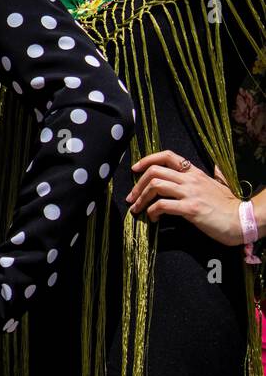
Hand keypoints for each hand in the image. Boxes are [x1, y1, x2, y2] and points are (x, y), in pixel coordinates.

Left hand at [126, 150, 246, 245]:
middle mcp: (190, 179)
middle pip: (154, 171)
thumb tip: (209, 169)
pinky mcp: (191, 208)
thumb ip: (207, 176)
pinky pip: (162, 205)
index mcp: (194, 172)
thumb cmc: (228, 205)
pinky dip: (152, 211)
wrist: (242, 220)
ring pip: (155, 186)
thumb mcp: (217, 185)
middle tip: (131, 197)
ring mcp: (190, 193)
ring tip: (137, 209)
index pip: (168, 156)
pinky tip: (153, 218)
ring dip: (141, 198)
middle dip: (137, 184)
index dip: (147, 159)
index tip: (135, 169)